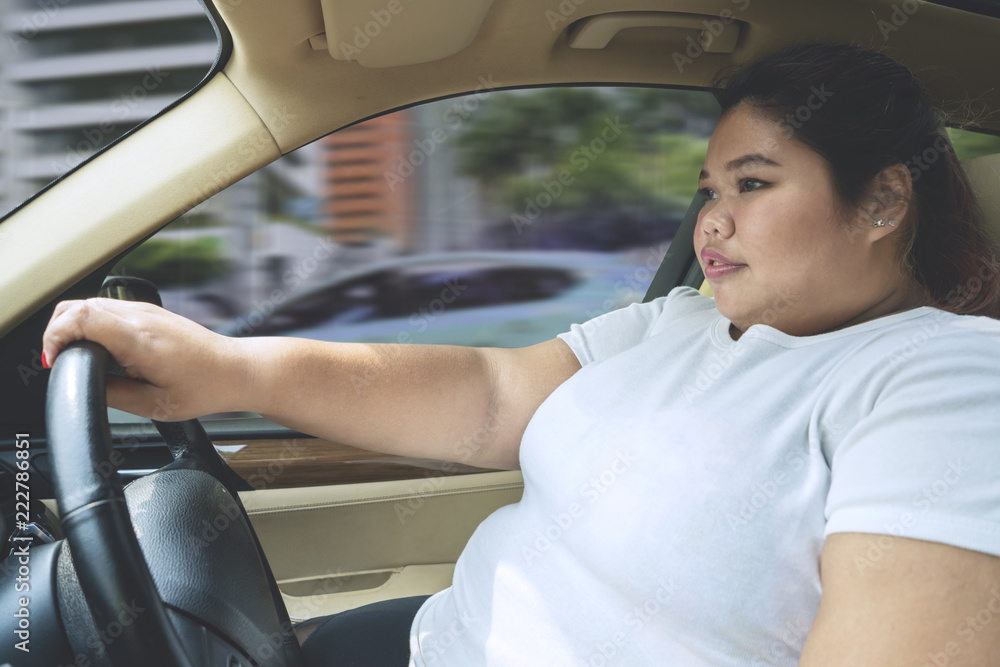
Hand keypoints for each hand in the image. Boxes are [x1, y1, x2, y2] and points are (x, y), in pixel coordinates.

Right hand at [42, 298, 248, 419]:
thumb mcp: (153, 404)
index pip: (79, 317)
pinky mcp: (151, 313)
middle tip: (58, 360)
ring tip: (74, 355)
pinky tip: (96, 347)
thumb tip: (84, 385)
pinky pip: (109, 309)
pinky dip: (91, 323)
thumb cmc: (205, 387)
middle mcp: (141, 316)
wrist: (235, 370)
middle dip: (56, 331)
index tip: (55, 361)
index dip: (55, 337)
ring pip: (91, 303)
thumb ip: (112, 394)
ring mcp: (147, 311)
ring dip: (73, 325)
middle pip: (77, 305)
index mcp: (139, 337)